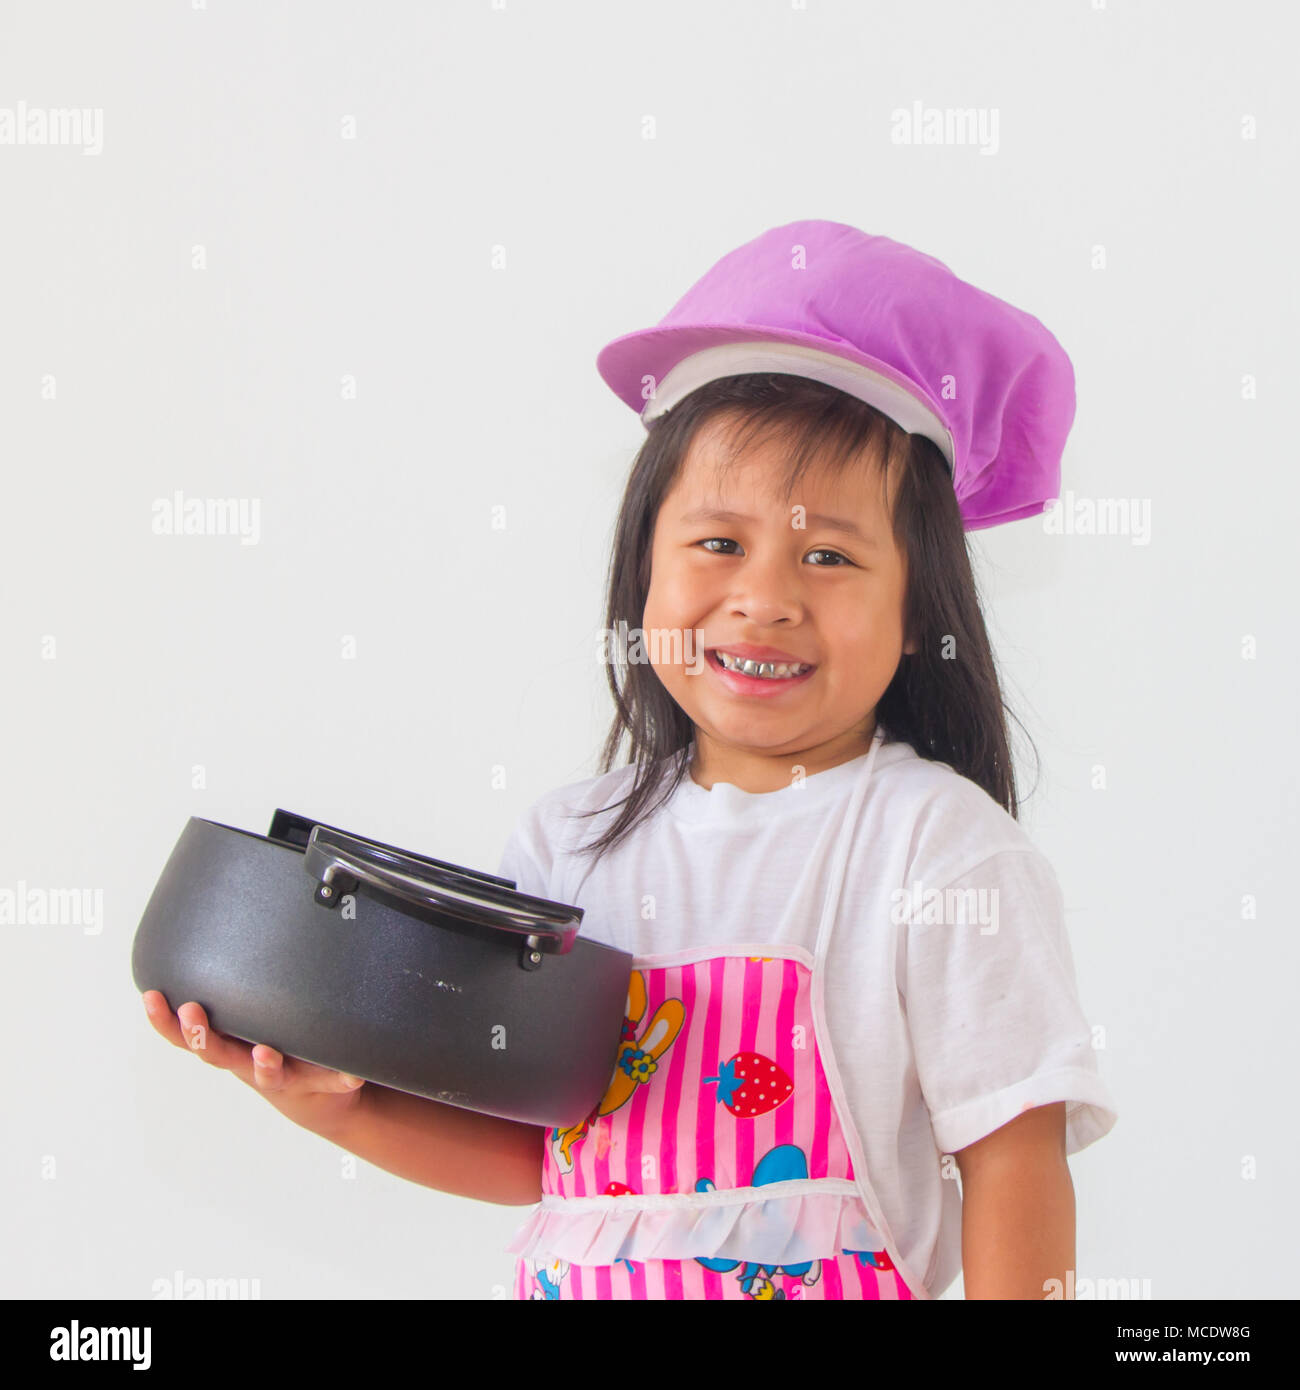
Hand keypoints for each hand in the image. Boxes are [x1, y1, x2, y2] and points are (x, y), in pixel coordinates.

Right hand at [141, 990, 367, 1135]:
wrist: (311, 1094)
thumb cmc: (271, 1044)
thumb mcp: (247, 1019)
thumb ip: (235, 983)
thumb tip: (217, 919)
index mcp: (229, 1044)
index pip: (186, 1033)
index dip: (165, 1019)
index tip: (153, 997)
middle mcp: (248, 1063)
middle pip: (218, 1054)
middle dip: (203, 1036)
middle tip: (193, 1013)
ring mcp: (283, 1076)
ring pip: (268, 1074)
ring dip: (265, 1064)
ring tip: (266, 1053)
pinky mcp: (318, 1083)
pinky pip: (331, 1080)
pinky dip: (340, 1078)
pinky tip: (351, 1074)